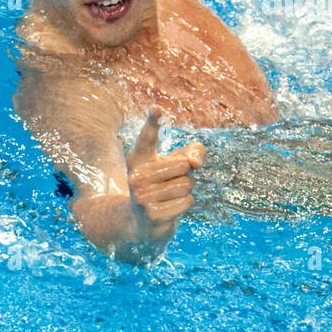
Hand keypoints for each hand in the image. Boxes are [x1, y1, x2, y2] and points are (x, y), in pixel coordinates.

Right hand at [125, 110, 205, 229]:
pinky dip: (185, 204)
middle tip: (172, 183)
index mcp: (139, 158)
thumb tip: (195, 162)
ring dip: (187, 191)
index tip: (157, 107)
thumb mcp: (178, 165)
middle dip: (187, 175)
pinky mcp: (151, 214)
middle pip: (184, 165)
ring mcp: (141, 196)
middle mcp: (136, 175)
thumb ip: (194, 152)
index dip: (153, 120)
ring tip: (171, 196)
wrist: (145, 224)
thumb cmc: (165, 187)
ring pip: (187, 184)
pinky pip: (187, 201)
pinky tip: (171, 208)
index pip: (148, 136)